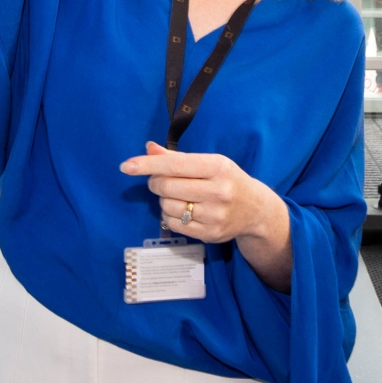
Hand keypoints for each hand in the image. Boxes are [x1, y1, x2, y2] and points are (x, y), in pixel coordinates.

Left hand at [121, 142, 281, 245]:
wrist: (255, 210)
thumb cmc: (227, 180)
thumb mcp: (210, 163)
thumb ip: (177, 157)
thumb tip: (149, 148)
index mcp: (218, 167)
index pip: (175, 164)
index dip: (148, 165)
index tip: (126, 166)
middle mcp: (218, 191)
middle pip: (167, 186)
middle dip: (155, 182)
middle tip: (158, 181)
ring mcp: (214, 215)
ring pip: (167, 206)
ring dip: (163, 200)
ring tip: (176, 196)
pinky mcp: (209, 234)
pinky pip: (173, 224)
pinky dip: (169, 215)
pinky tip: (181, 210)